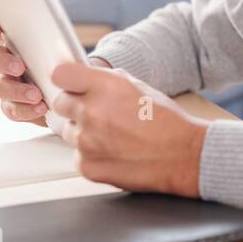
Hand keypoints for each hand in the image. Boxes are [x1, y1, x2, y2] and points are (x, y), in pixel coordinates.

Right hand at [0, 9, 111, 127]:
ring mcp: (8, 83)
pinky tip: (42, 108)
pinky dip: (26, 110)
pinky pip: (11, 108)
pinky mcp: (14, 105)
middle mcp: (6, 59)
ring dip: (16, 90)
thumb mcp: (65, 47)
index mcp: (16, 37)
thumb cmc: (68, 63)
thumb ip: (57, 43)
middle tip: (19, 67)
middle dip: (0, 60)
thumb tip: (59, 43)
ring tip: (37, 95)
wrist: (78, 90)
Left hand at [49, 61, 209, 197]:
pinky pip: (77, 155)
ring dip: (83, 131)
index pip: (61, 75)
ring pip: (67, 131)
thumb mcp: (139, 87)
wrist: (183, 155)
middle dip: (74, 106)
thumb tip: (85, 77)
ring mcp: (86, 142)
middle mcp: (92, 112)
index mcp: (106, 87)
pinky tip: (114, 151)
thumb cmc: (166, 121)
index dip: (66, 79)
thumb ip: (107, 81)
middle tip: (96, 112)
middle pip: (59, 103)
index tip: (69, 84)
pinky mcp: (86, 166)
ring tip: (111, 135)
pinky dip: (91, 154)